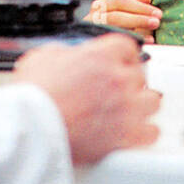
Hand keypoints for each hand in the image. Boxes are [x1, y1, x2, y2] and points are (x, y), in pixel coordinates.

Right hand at [14, 34, 160, 165]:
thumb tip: (70, 56)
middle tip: (118, 92)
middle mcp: (118, 79)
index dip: (123, 57)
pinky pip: (151, 131)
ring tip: (129, 111)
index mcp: (101, 56)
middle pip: (141, 75)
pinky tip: (133, 133)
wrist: (31, 128)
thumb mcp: (43, 57)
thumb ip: (66, 53)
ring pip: (152, 102)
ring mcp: (126, 107)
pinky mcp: (126, 135)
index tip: (120, 65)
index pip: (127, 47)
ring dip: (141, 106)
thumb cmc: (33, 96)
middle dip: (129, 83)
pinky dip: (143, 133)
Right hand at [88, 0, 161, 42]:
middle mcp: (93, 17)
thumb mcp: (121, 15)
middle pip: (118, 15)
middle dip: (140, 17)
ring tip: (153, 29)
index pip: (122, 2)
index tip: (158, 13)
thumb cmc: (108, 29)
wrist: (90, 55)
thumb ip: (133, 6)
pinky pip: (114, 42)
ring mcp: (91, 31)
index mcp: (100, 6)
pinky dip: (133, 40)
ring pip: (115, 28)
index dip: (141, 7)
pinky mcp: (93, 44)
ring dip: (137, 26)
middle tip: (157, 21)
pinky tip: (147, 41)